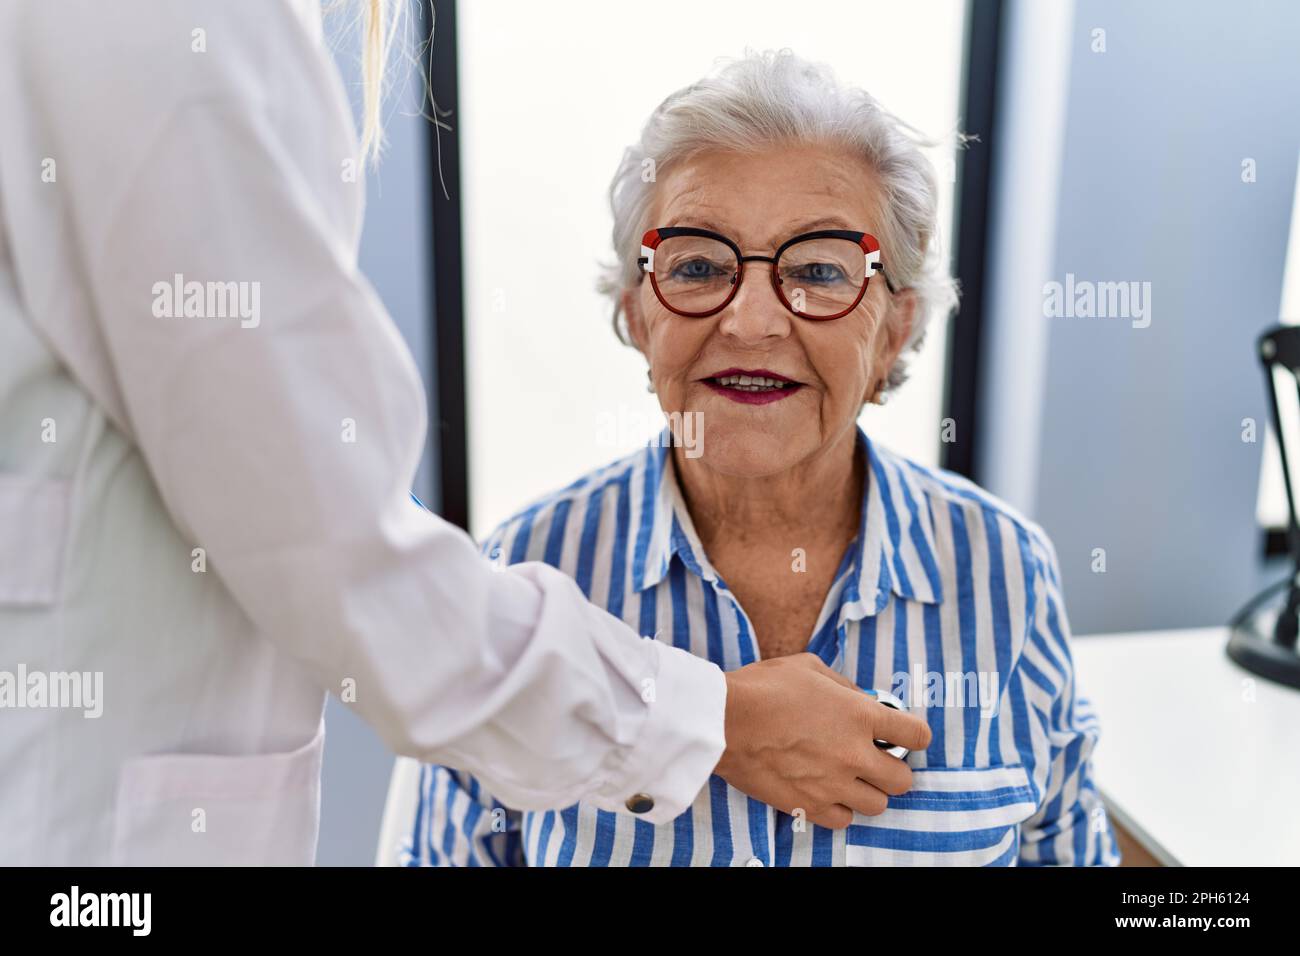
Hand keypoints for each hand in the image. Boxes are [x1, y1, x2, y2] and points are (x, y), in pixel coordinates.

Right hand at [713, 652, 930, 828]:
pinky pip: (844, 821)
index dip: (914, 734)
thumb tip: (862, 699)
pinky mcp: (809, 806)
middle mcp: (854, 753)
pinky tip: (826, 792)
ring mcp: (833, 784)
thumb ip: (844, 685)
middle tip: (874, 759)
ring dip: (868, 792)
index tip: (902, 734)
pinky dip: (840, 809)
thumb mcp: (809, 667)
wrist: (724, 720)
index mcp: (860, 715)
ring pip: (878, 805)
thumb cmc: (763, 687)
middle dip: (893, 768)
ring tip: (848, 778)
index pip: (916, 734)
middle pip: (903, 780)